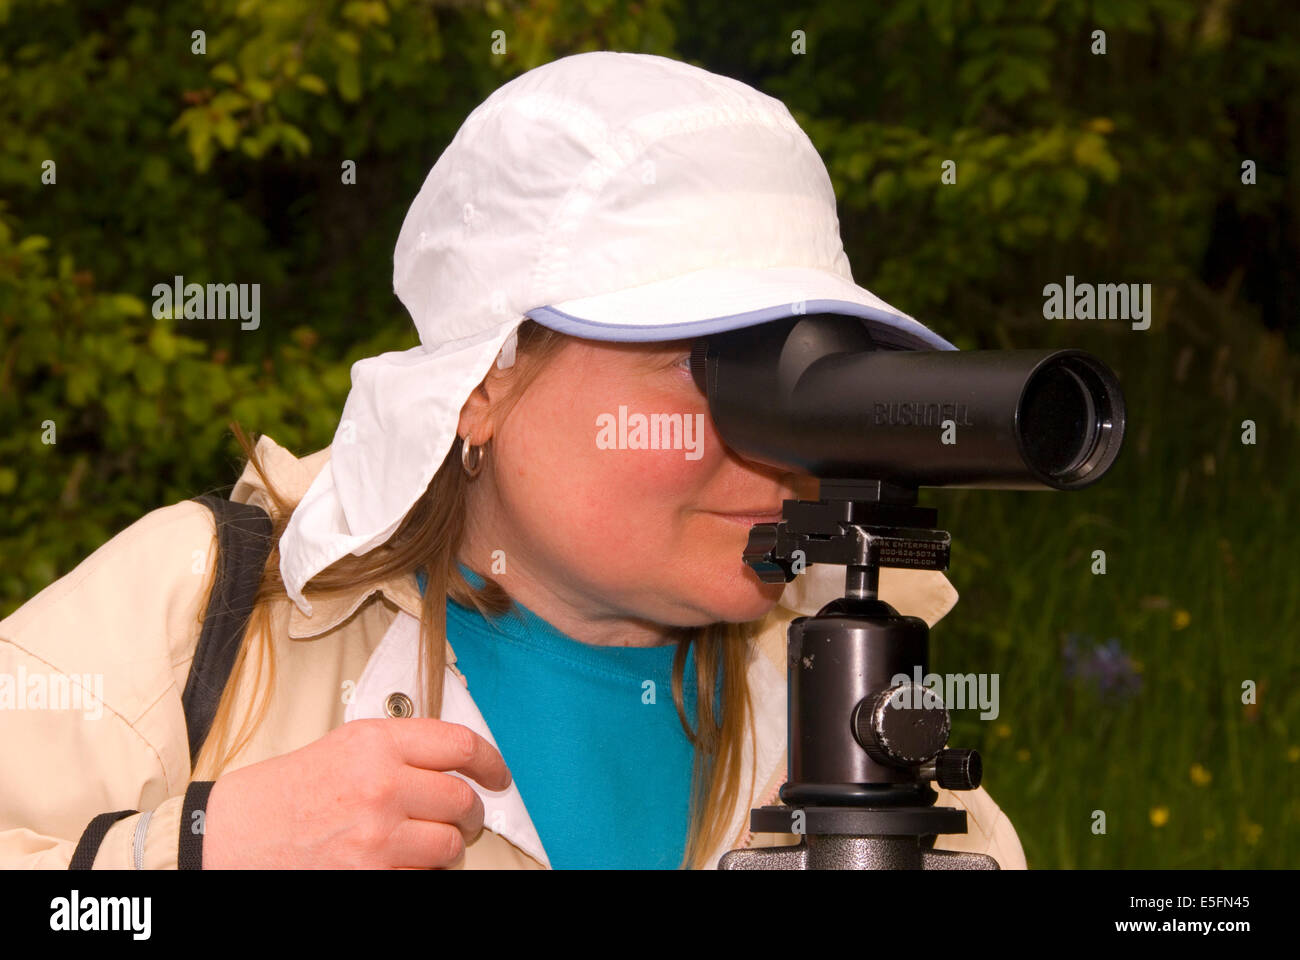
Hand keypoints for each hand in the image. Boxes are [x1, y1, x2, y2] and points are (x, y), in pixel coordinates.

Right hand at [201, 718, 511, 867]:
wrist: (234, 835)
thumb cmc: (285, 792)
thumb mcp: (346, 746)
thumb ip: (400, 748)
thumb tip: (453, 761)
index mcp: (376, 742)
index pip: (461, 745)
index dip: (491, 762)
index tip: (498, 775)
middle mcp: (382, 784)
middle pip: (463, 799)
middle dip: (470, 812)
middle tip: (464, 816)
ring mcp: (378, 835)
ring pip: (451, 844)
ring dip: (448, 846)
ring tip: (428, 842)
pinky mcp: (372, 874)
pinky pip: (425, 875)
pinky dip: (423, 871)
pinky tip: (402, 861)